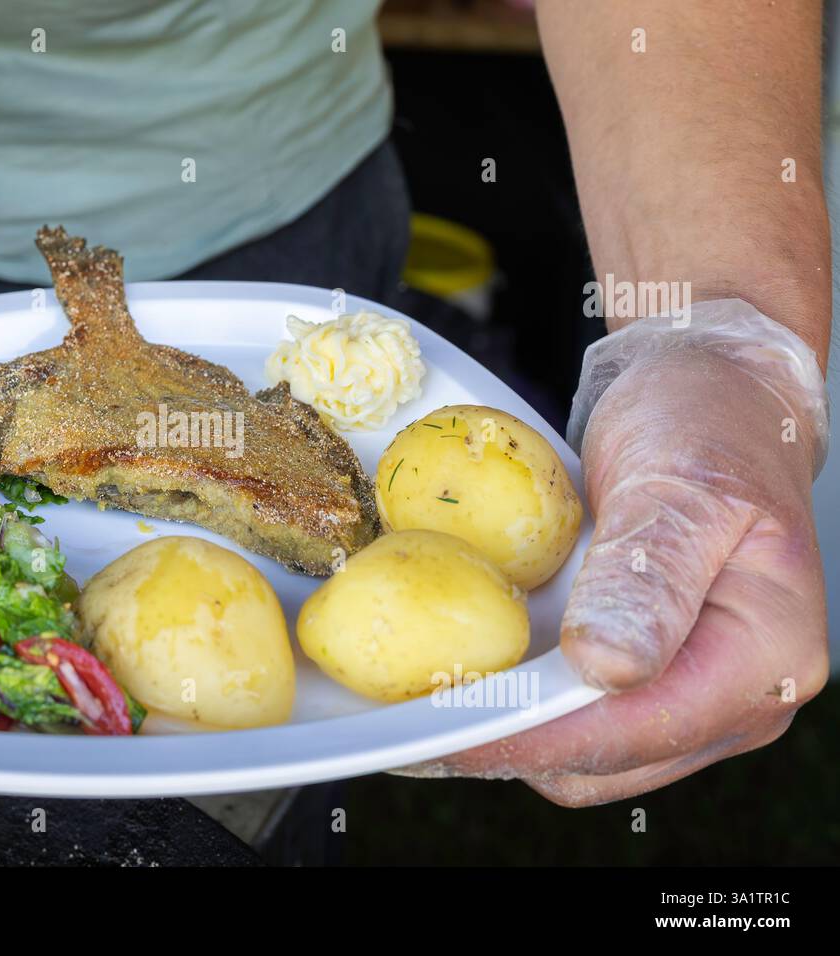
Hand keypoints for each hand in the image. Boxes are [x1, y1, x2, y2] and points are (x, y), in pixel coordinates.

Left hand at [397, 301, 828, 804]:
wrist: (713, 393)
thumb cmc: (710, 423)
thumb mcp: (683, 481)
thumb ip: (649, 574)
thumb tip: (604, 665)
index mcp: (763, 656)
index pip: (635, 730)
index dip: (533, 739)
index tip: (446, 729)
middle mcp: (735, 696)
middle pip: (604, 763)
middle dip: (506, 746)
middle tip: (410, 719)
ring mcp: (689, 693)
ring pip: (581, 753)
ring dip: (503, 729)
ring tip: (423, 700)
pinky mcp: (645, 675)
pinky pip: (572, 715)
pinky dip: (516, 701)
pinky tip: (461, 673)